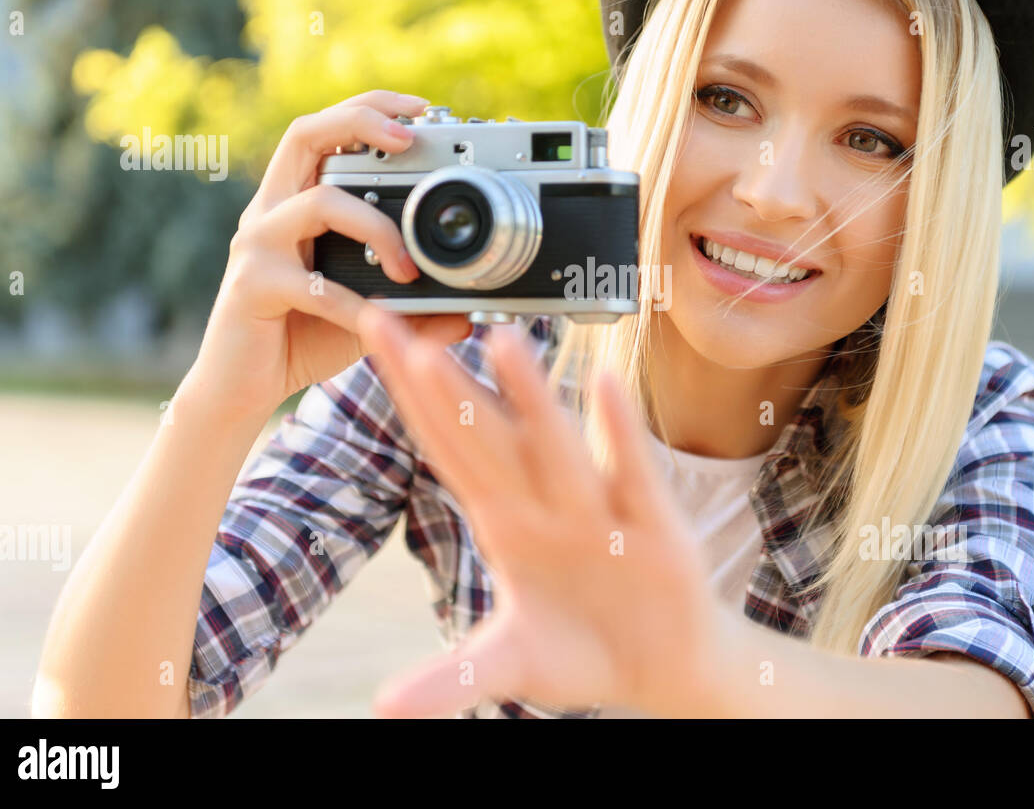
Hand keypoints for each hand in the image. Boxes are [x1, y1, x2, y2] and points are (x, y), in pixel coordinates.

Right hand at [188, 90, 472, 418]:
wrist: (240, 389)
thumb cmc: (302, 339)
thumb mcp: (369, 316)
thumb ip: (412, 308)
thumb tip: (468, 312)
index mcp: (295, 202)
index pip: (326, 130)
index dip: (370, 109)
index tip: (421, 110)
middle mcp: (270, 211)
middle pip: (305, 133)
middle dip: (361, 122)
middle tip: (411, 137)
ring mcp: (257, 245)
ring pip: (318, 203)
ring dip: (376, 229)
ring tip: (409, 268)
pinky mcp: (251, 287)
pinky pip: (312, 285)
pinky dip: (354, 304)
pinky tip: (380, 321)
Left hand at [358, 308, 728, 717]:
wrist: (666, 666)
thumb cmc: (584, 649)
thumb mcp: (509, 666)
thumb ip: (448, 680)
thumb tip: (380, 711)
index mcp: (504, 522)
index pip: (444, 448)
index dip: (405, 399)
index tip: (367, 339)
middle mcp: (544, 504)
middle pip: (484, 435)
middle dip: (439, 383)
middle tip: (394, 321)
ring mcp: (597, 510)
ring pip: (556, 446)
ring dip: (528, 396)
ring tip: (499, 339)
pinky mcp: (652, 528)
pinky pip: (631, 473)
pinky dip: (619, 432)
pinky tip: (603, 383)